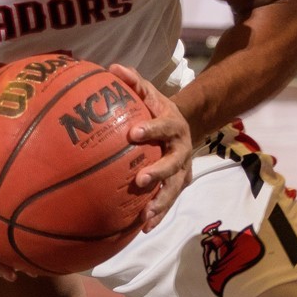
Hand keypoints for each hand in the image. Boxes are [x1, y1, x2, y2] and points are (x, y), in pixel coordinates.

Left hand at [108, 64, 191, 230]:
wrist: (184, 127)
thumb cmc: (157, 110)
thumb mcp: (149, 93)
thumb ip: (133, 82)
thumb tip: (113, 68)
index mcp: (173, 125)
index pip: (164, 126)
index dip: (151, 130)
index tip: (133, 134)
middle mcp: (181, 149)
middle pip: (173, 162)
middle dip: (158, 172)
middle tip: (140, 180)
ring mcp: (182, 170)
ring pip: (173, 188)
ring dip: (160, 202)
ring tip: (145, 216)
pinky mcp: (178, 186)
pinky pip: (168, 202)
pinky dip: (158, 215)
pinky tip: (143, 228)